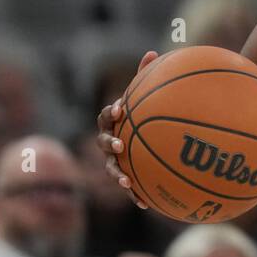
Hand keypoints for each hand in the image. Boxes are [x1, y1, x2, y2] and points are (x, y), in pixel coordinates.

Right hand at [95, 50, 158, 208]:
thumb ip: (147, 76)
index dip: (111, 112)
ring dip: (117, 174)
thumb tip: (153, 52)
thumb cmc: (146, 113)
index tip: (121, 109)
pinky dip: (135, 195)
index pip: (106, 115)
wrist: (149, 136)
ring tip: (126, 180)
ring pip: (111, 168)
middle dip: (110, 144)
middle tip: (121, 145)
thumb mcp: (147, 97)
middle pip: (103, 142)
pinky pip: (129, 187)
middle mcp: (110, 141)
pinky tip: (146, 204)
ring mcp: (116, 160)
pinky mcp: (127, 175)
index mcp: (114, 122)